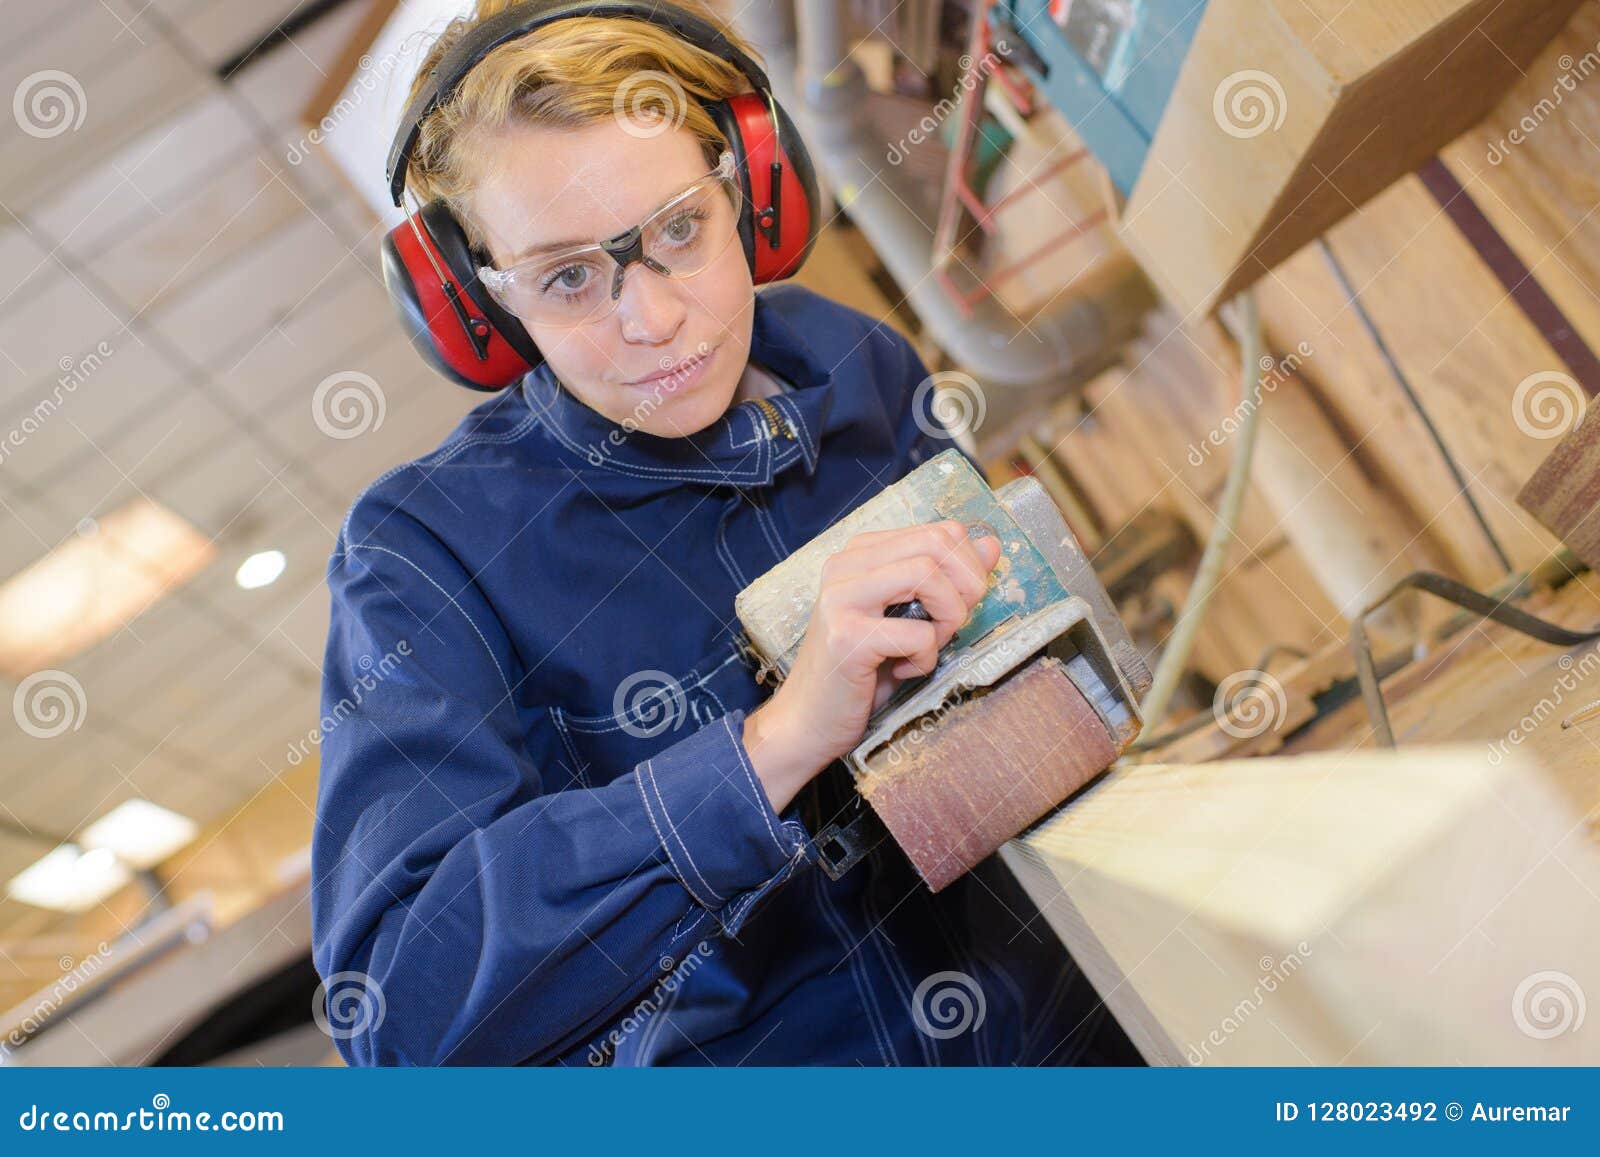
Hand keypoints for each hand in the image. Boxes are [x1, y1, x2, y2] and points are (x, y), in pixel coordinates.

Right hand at [742, 519, 1001, 811]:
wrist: (807, 721)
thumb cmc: (862, 671)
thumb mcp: (911, 617)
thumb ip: (948, 579)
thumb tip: (989, 544)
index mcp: (861, 553)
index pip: (939, 531)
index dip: (968, 567)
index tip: (959, 604)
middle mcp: (845, 565)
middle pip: (937, 543)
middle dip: (967, 586)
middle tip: (952, 624)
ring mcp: (842, 597)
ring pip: (927, 575)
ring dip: (948, 618)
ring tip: (928, 646)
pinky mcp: (847, 635)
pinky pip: (917, 633)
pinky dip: (925, 658)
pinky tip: (903, 670)